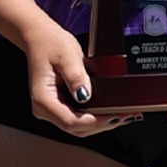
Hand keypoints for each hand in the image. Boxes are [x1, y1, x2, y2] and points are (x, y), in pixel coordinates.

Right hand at [21, 19, 124, 136]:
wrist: (40, 38)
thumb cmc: (50, 44)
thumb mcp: (67, 56)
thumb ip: (77, 77)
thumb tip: (86, 96)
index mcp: (43, 100)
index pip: (70, 121)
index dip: (95, 122)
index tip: (115, 115)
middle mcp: (45, 109)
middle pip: (76, 128)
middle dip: (103, 124)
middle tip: (126, 116)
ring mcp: (52, 109)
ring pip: (79, 127)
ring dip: (101, 123)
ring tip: (123, 115)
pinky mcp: (60, 105)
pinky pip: (79, 117)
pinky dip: (95, 117)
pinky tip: (110, 111)